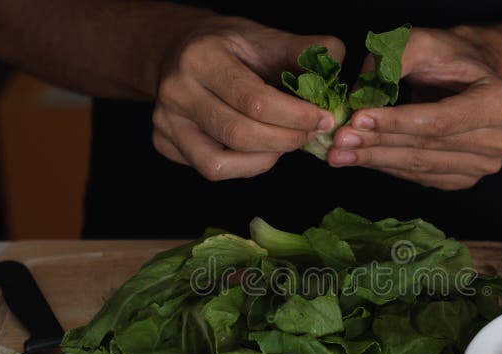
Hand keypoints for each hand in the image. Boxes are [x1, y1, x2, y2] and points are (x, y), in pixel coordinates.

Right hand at [153, 17, 343, 179]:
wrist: (178, 49)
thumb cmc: (228, 47)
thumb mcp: (265, 37)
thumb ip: (304, 50)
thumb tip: (337, 61)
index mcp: (202, 58)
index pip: (254, 100)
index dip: (295, 115)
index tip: (323, 119)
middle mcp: (177, 91)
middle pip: (239, 134)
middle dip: (284, 140)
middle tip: (310, 135)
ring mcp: (166, 121)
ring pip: (219, 163)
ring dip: (264, 160)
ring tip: (285, 144)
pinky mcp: (164, 143)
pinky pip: (210, 169)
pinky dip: (244, 167)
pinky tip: (261, 150)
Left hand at [328, 27, 501, 189]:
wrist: (471, 79)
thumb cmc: (448, 59)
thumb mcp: (422, 43)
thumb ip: (391, 62)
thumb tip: (359, 98)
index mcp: (500, 103)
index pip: (440, 121)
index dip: (396, 123)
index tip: (357, 119)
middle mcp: (499, 140)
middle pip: (427, 148)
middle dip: (377, 144)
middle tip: (337, 142)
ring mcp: (483, 166)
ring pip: (419, 167)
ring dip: (375, 160)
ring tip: (339, 154)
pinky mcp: (462, 179)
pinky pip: (419, 177)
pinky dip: (386, 167)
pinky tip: (361, 158)